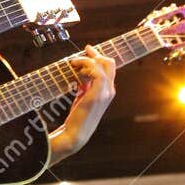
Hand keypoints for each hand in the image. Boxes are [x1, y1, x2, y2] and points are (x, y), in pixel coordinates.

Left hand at [49, 46, 117, 161]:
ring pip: (103, 65)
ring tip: (74, 62)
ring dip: (87, 60)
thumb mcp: (83, 97)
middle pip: (110, 63)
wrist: (76, 134)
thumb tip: (81, 72)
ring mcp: (105, 92)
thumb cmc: (78, 117)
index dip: (99, 57)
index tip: (87, 51)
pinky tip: (77, 69)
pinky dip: (86, 66)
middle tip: (83, 51)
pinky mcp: (97, 94)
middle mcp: (110, 90)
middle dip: (96, 54)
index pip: (109, 68)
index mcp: (108, 91)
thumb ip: (86, 85)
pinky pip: (97, 72)